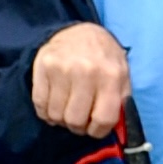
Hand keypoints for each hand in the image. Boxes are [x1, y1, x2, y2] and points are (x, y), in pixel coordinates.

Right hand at [29, 24, 132, 142]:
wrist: (79, 32)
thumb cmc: (104, 58)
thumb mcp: (122, 76)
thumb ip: (120, 103)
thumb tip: (114, 130)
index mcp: (111, 75)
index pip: (104, 118)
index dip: (98, 131)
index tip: (94, 129)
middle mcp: (86, 71)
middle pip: (75, 120)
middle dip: (78, 127)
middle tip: (79, 120)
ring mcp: (62, 68)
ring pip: (56, 115)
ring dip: (61, 120)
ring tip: (67, 110)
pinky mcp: (42, 66)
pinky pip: (40, 104)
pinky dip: (46, 112)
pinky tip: (54, 105)